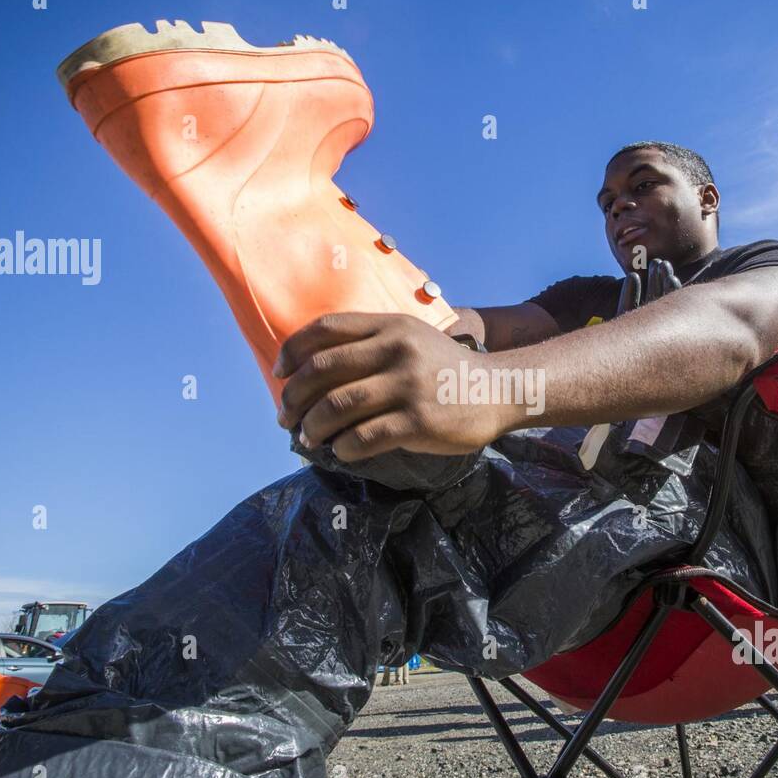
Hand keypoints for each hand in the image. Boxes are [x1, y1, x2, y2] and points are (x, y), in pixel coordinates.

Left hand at [273, 312, 511, 461]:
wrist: (497, 390)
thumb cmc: (445, 368)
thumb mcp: (412, 338)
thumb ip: (371, 343)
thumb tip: (312, 370)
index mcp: (391, 326)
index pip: (325, 329)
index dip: (293, 351)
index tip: (279, 373)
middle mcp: (397, 351)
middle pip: (323, 370)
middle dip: (294, 396)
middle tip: (285, 416)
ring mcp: (408, 386)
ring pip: (337, 406)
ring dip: (312, 426)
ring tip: (307, 438)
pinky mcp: (418, 421)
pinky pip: (363, 437)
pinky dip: (342, 448)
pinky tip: (340, 451)